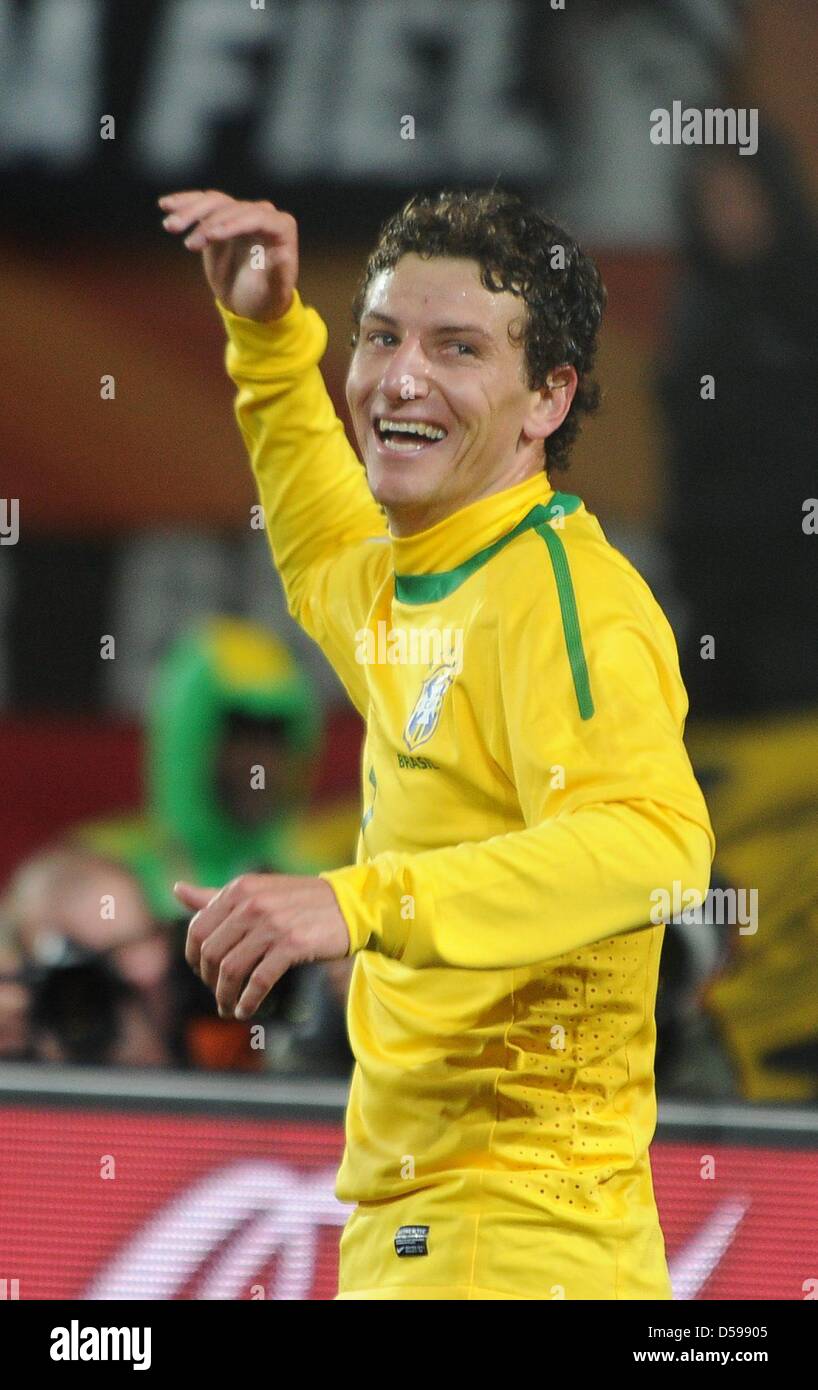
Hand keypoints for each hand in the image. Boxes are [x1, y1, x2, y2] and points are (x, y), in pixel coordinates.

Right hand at [158, 189, 298, 321]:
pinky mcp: (222, 216)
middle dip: (208, 223)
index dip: (232, 224)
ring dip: (190, 212)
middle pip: (232, 209)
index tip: (210, 236)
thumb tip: (283, 254)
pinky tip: (165, 206)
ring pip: (214, 202)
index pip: (256, 218)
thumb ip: (280, 275)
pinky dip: (184, 204)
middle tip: (189, 245)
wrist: (249, 302)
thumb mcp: (273, 294)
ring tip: (170, 227)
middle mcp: (263, 214)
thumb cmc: (266, 300)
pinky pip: (202, 203)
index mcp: (281, 228)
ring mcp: (241, 213)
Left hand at [174, 874, 350, 1020]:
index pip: (197, 929)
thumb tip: (177, 890)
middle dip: (209, 981)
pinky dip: (248, 1000)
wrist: (351, 904)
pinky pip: (259, 980)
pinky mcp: (292, 944)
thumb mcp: (256, 892)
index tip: (202, 974)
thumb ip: (215, 896)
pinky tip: (247, 1010)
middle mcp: (252, 904)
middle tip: (218, 994)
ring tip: (229, 1008)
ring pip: (231, 969)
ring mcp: (272, 924)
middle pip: (211, 953)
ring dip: (225, 996)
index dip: (193, 958)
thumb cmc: (299, 901)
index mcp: (239, 889)